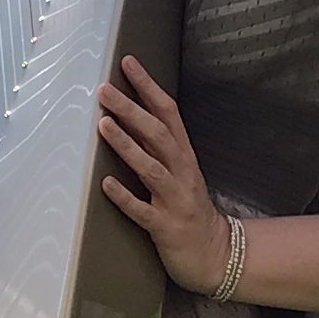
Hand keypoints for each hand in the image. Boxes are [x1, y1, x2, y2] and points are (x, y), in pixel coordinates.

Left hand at [97, 55, 228, 294]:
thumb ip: (155, 144)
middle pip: (158, 134)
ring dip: (127, 145)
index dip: (148, 86)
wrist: (215, 255)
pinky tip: (105, 183)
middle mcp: (182, 172)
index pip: (168, 112)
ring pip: (151, 168)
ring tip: (104, 125)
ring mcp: (175, 200)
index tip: (127, 62)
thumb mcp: (177, 170)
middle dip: (131, 109)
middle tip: (105, 90)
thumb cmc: (188, 206)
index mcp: (184, 154)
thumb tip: (122, 113)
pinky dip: (125, 196)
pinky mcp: (166, 227)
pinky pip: (143, 211)